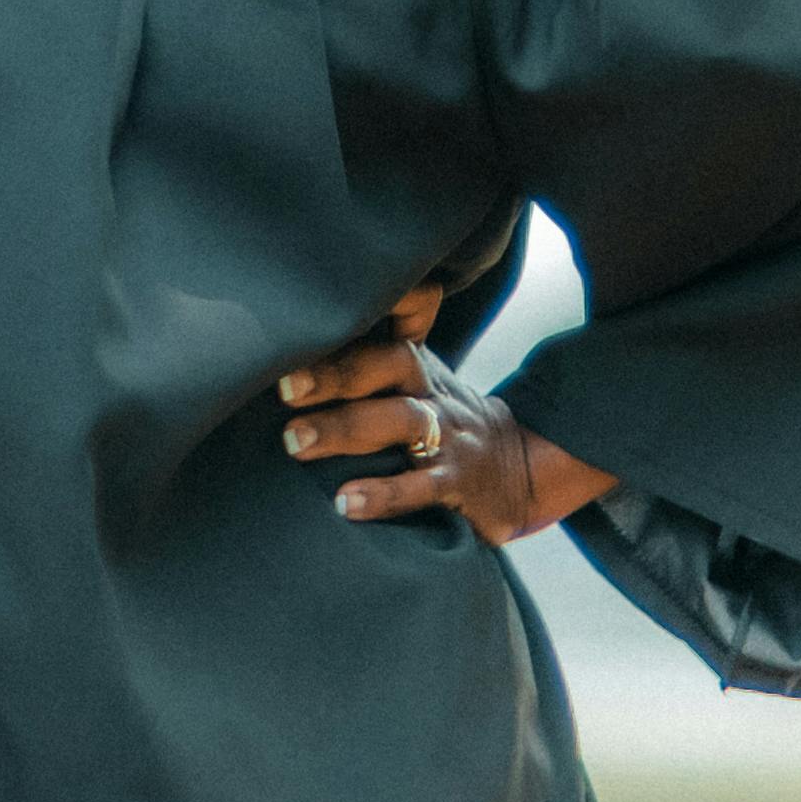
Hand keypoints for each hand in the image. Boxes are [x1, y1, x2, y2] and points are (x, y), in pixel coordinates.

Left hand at [275, 281, 613, 551]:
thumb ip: (365, 352)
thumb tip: (285, 334)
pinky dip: (383, 496)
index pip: (406, 312)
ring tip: (296, 442)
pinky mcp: (455, 483)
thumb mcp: (414, 377)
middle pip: (391, 363)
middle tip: (284, 386)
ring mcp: (446, 435)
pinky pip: (420, 487)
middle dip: (336, 372)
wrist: (516, 470)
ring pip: (401, 421)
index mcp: (414, 362)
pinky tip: (346, 504)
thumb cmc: (438, 418)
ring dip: (345, 428)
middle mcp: (429, 390)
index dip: (382, 297)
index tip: (323, 299)